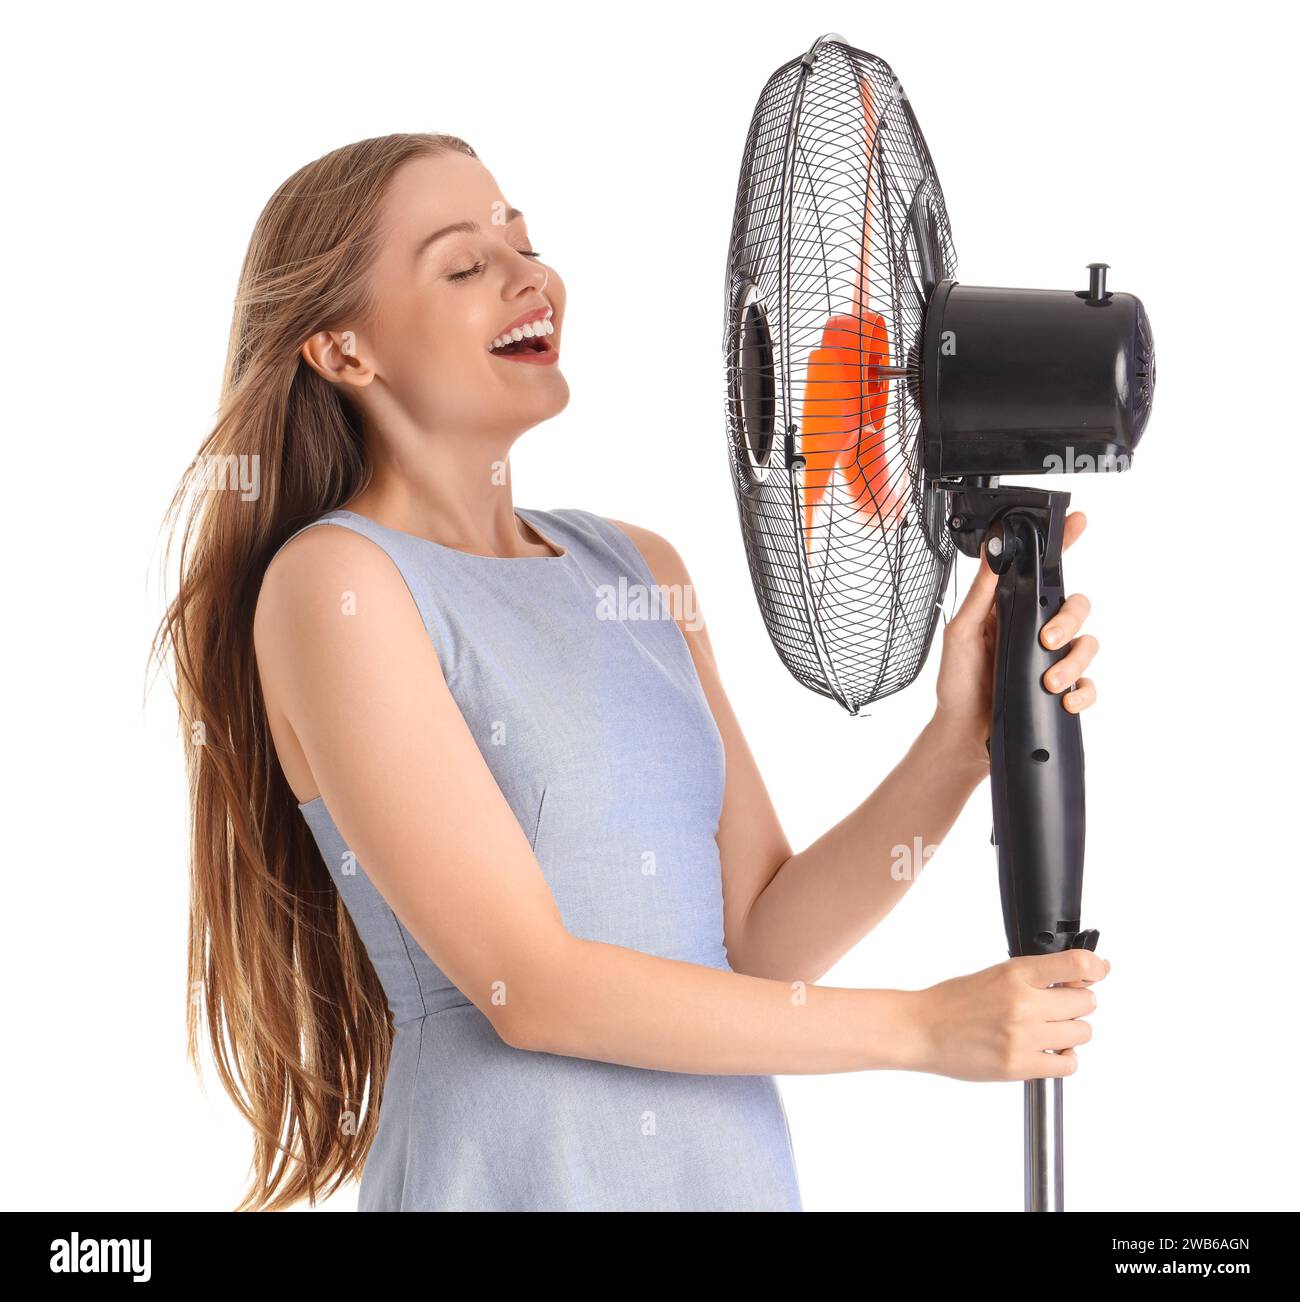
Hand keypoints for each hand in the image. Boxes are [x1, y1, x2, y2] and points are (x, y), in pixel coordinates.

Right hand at [908, 948, 1109, 1081]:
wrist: (921, 1029)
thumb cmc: (954, 1002)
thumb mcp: (994, 975)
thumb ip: (1033, 978)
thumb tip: (1076, 982)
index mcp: (1015, 973)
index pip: (1076, 964)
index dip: (1095, 967)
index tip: (1098, 971)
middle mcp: (1023, 1003)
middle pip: (1086, 1003)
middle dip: (1076, 1004)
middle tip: (1058, 1008)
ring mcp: (1022, 1036)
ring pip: (1081, 1033)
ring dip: (1071, 1032)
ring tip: (1048, 1031)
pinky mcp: (1018, 1065)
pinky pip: (1068, 1065)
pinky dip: (1064, 1059)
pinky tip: (1047, 1052)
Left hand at [932, 511, 1097, 763]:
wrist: (963, 732)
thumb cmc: (958, 683)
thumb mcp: (961, 634)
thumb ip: (980, 596)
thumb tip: (995, 555)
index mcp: (1013, 611)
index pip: (1043, 572)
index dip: (1063, 544)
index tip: (1077, 523)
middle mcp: (1037, 630)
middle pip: (1076, 606)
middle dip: (1069, 620)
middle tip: (1046, 639)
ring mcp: (1052, 660)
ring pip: (1088, 644)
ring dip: (1073, 661)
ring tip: (1048, 681)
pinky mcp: (1061, 691)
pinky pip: (1090, 685)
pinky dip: (1083, 692)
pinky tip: (1065, 701)